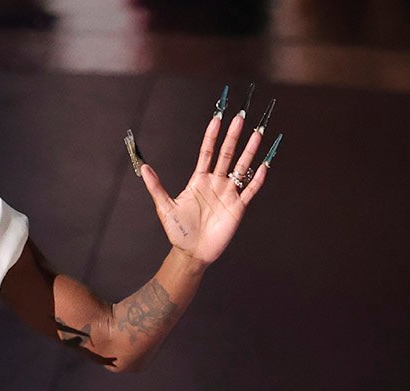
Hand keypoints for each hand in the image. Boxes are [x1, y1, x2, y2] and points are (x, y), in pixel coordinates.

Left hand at [137, 97, 278, 265]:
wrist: (191, 253)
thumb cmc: (178, 231)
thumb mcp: (164, 207)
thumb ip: (156, 187)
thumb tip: (144, 168)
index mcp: (199, 180)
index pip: (207, 153)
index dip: (212, 136)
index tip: (217, 118)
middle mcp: (216, 183)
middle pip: (226, 154)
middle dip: (233, 136)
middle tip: (239, 117)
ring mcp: (228, 194)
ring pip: (241, 167)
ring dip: (249, 151)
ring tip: (258, 133)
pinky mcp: (238, 207)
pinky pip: (250, 190)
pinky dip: (258, 179)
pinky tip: (265, 165)